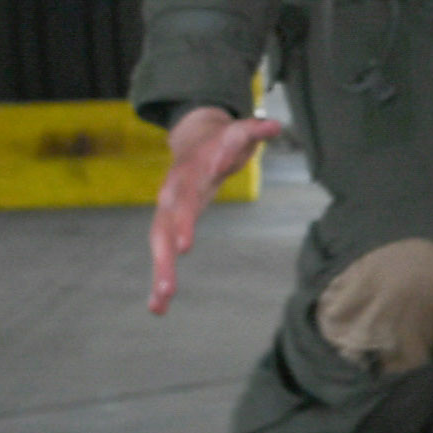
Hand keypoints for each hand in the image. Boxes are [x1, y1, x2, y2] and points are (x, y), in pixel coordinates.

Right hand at [141, 106, 281, 312]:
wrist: (195, 142)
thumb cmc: (222, 142)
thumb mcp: (238, 133)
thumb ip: (254, 130)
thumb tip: (273, 124)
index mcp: (186, 177)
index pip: (183, 202)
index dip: (183, 224)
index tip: (185, 248)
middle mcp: (171, 197)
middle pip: (164, 231)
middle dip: (165, 260)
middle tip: (168, 288)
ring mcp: (167, 214)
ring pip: (159, 247)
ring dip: (159, 275)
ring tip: (160, 305)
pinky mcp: (170, 228)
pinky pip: (163, 255)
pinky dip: (160, 280)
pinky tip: (159, 308)